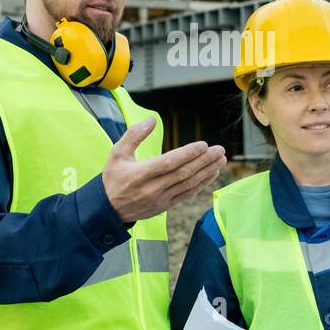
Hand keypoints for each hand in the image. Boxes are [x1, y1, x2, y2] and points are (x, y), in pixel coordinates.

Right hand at [103, 119, 226, 223]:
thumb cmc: (113, 178)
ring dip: (207, 172)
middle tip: (219, 150)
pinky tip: (211, 174)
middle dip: (204, 161)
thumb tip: (152, 119)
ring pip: (188, 184)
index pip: (168, 162)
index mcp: (140, 174)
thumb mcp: (117, 153)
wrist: (108, 210)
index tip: (203, 145)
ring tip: (221, 160)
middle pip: (183, 173)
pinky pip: (187, 194)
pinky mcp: (165, 207)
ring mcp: (160, 199)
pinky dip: (201, 184)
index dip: (188, 154)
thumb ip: (134, 135)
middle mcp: (152, 188)